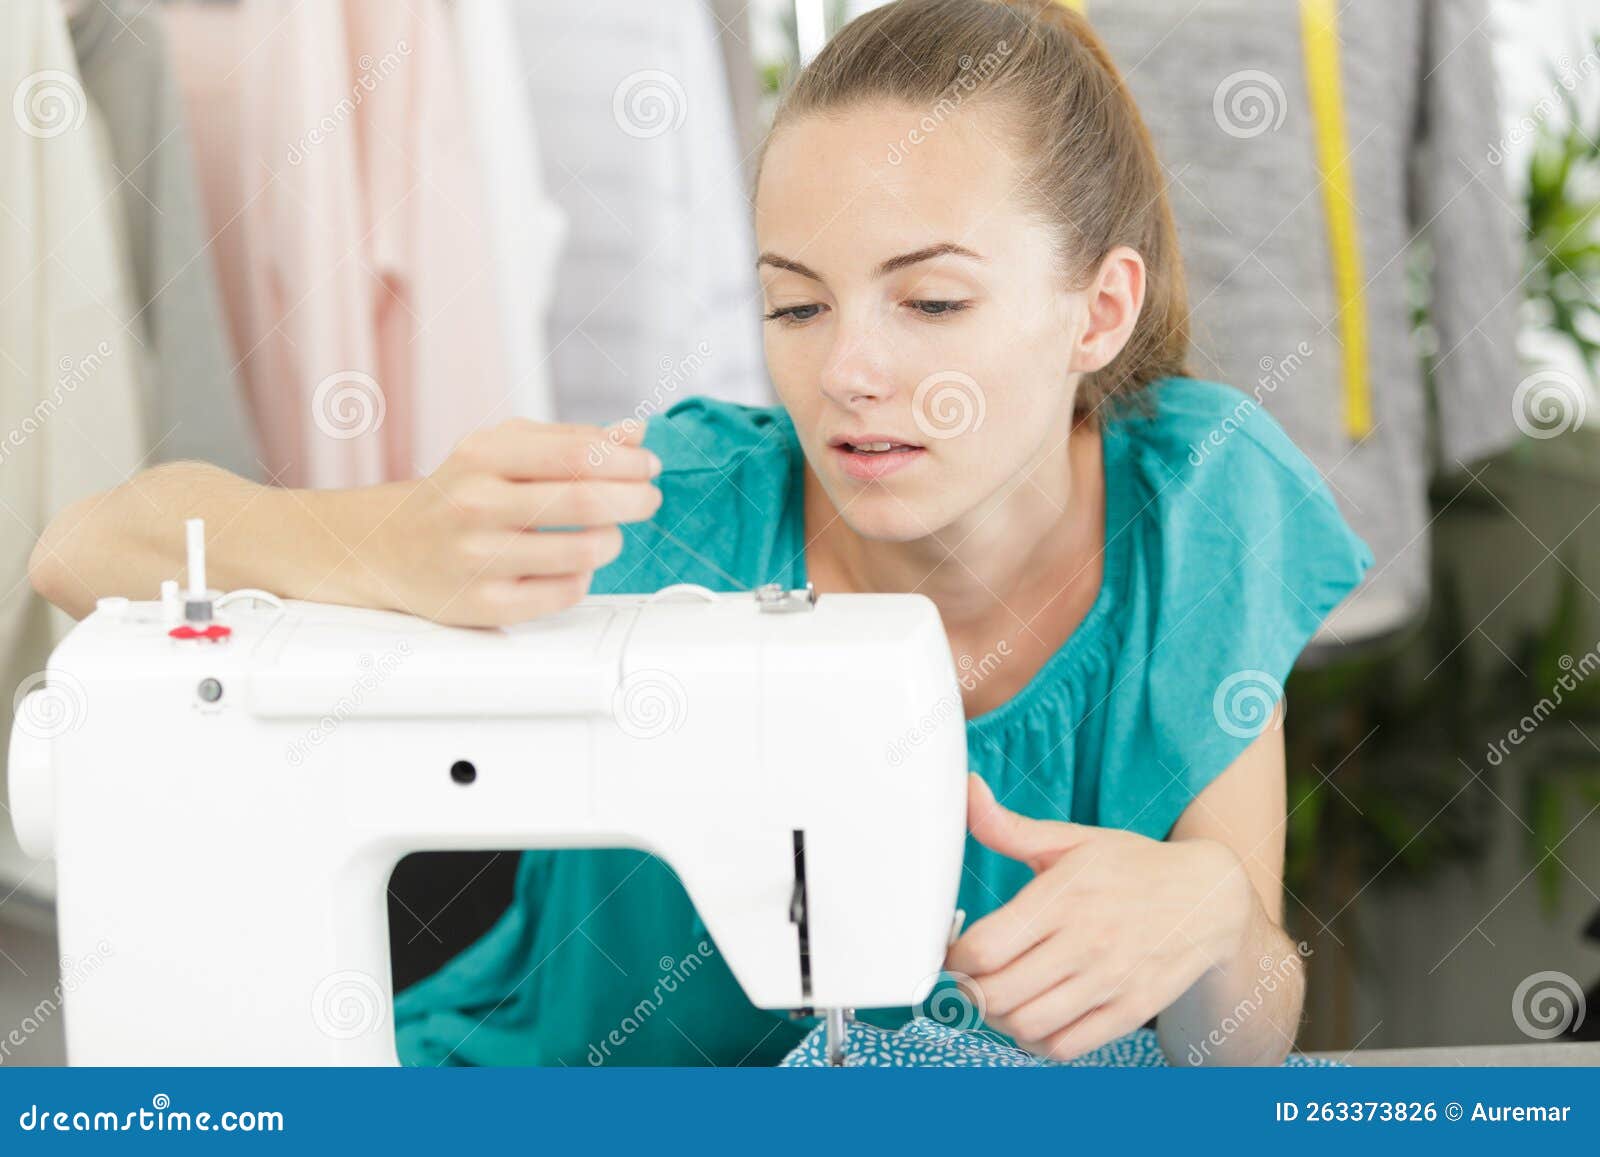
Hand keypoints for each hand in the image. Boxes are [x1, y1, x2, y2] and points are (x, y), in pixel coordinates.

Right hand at [367, 419, 661, 625]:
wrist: (391, 547)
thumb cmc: (460, 493)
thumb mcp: (504, 449)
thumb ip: (571, 439)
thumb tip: (636, 435)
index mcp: (483, 456)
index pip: (580, 453)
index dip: (629, 462)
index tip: (649, 467)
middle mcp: (476, 503)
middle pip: (588, 502)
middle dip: (636, 500)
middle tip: (647, 499)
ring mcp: (478, 557)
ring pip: (584, 551)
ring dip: (612, 540)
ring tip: (608, 533)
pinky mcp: (485, 605)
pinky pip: (565, 592)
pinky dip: (584, 576)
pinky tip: (573, 564)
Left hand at [944, 774, 1252, 1060]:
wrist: (1209, 898)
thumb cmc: (1131, 866)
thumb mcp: (1072, 839)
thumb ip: (1010, 827)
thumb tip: (969, 791)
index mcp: (1062, 897)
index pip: (984, 948)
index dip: (954, 956)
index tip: (955, 949)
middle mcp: (1085, 942)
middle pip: (996, 994)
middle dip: (969, 991)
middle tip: (971, 978)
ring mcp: (1110, 981)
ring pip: (1027, 1026)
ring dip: (999, 1020)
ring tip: (1000, 998)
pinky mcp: (1130, 1011)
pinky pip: (1065, 1047)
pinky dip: (1037, 1041)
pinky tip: (1035, 1017)